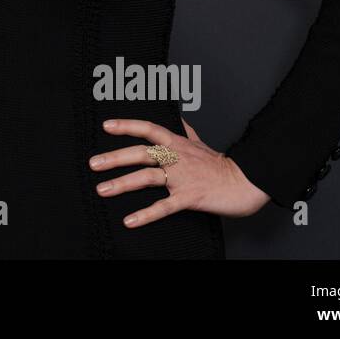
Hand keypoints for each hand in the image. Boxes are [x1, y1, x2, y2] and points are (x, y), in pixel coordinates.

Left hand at [89, 117, 270, 226]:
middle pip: (141, 153)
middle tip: (93, 163)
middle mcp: (176, 158)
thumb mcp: (200, 143)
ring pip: (147, 177)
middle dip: (115, 157)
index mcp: (177, 144)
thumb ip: (186, 131)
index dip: (127, 125)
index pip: (149, 129)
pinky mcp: (188, 197)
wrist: (245, 182)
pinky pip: (164, 206)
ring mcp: (181, 177)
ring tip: (102, 189)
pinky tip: (129, 220)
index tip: (106, 125)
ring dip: (122, 183)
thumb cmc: (221, 165)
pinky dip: (146, 214)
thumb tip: (178, 118)